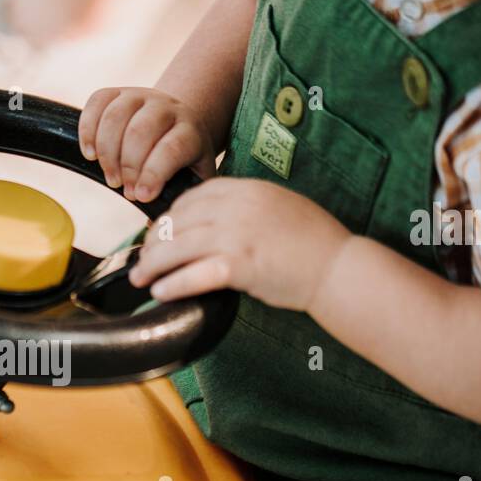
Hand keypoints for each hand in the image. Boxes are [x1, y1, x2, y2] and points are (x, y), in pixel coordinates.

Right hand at [78, 87, 215, 201]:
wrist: (177, 124)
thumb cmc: (184, 161)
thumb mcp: (192, 179)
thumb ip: (181, 200)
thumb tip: (159, 228)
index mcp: (190, 131)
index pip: (171, 147)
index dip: (153, 174)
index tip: (141, 197)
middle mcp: (167, 108)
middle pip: (139, 131)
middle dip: (127, 166)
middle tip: (124, 189)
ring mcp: (140, 96)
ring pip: (116, 115)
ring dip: (106, 152)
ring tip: (110, 177)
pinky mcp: (117, 92)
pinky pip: (96, 102)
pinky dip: (87, 129)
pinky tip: (90, 154)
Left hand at [130, 177, 351, 311]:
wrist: (339, 267)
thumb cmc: (313, 243)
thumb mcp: (278, 206)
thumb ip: (245, 207)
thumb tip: (212, 220)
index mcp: (247, 189)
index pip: (192, 197)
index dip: (169, 216)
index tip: (159, 232)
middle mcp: (238, 207)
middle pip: (178, 221)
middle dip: (154, 242)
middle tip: (143, 259)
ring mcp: (237, 235)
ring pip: (178, 247)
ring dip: (153, 265)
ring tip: (141, 278)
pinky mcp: (239, 265)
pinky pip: (193, 274)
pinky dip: (173, 284)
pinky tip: (161, 292)